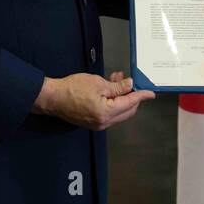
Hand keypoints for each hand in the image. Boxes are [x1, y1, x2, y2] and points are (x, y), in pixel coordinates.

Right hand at [33, 71, 154, 130]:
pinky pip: (110, 113)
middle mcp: (104, 122)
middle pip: (127, 110)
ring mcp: (98, 124)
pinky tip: (110, 89)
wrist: (53, 98)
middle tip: (129, 80)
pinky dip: (113, 102)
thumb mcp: (98, 83)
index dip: (141, 95)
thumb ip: (117, 86)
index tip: (150, 93)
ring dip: (121, 97)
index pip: (130, 103)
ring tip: (117, 79)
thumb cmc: (73, 88)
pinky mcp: (93, 122)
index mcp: (106, 113)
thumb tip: (130, 85)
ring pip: (119, 111)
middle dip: (131, 96)